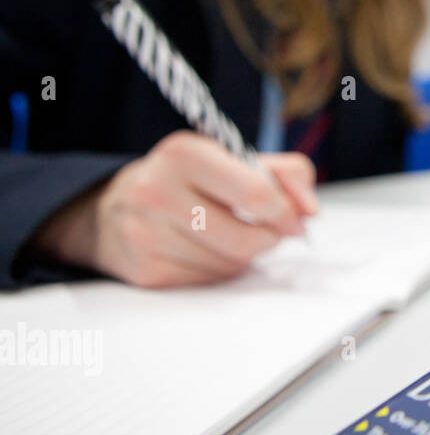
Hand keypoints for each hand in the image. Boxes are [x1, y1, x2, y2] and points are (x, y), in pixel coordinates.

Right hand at [29, 132, 317, 287]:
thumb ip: (286, 174)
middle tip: (267, 230)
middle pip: (246, 238)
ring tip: (225, 233)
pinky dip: (220, 269)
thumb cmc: (188, 180)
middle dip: (268, 238)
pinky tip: (204, 250)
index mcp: (183, 154)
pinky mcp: (146, 272)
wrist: (113, 208)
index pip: (256, 192)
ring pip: (231, 263)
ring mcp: (146, 235)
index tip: (295, 218)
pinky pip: (210, 281)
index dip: (286, 211)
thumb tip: (310, 212)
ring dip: (244, 255)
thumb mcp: (232, 158)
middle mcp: (156, 191)